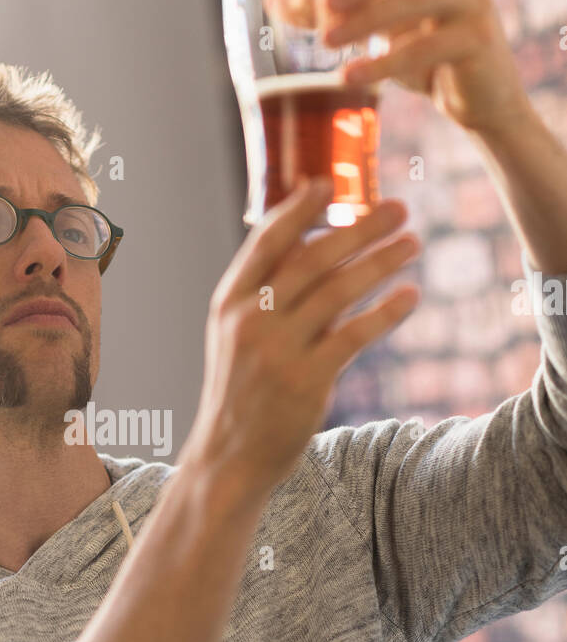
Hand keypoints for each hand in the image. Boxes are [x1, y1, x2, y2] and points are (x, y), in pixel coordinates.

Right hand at [180, 179, 420, 498]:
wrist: (228, 458)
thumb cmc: (239, 394)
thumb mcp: (234, 338)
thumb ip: (261, 296)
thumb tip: (304, 249)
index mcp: (229, 303)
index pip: (265, 241)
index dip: (298, 208)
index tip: (329, 182)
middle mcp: (250, 320)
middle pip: (312, 257)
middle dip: (359, 227)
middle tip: (397, 207)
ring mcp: (277, 349)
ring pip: (338, 290)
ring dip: (381, 261)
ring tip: (412, 243)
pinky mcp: (306, 380)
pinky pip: (354, 335)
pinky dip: (386, 312)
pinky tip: (410, 296)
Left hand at [321, 0, 532, 134]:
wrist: (480, 100)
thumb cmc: (426, 58)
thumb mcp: (377, 30)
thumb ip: (331, 12)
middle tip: (326, 6)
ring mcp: (476, 2)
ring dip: (366, 19)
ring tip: (326, 41)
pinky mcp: (478, 41)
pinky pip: (426, 46)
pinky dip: (383, 62)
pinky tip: (349, 76)